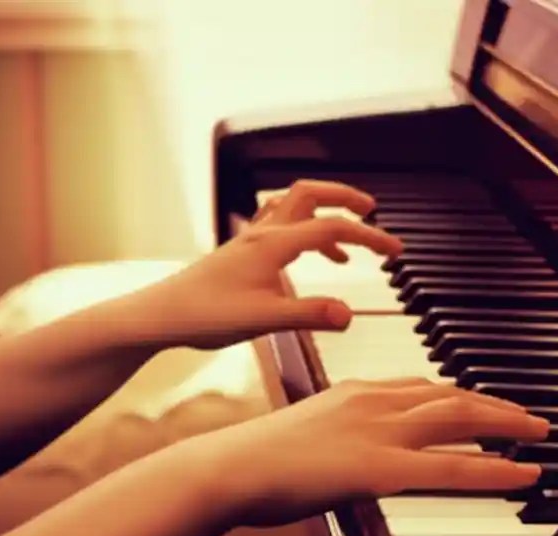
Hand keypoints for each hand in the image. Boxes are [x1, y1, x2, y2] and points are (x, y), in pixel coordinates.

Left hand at [128, 180, 399, 349]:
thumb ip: (310, 315)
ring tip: (351, 239)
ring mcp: (251, 240)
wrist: (162, 316)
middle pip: (310, 194)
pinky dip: (308, 234)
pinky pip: (283, 228)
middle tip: (373, 210)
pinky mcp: (243, 252)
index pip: (331, 228)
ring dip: (326, 213)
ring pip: (295, 207)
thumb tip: (349, 315)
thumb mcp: (264, 320)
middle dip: (345, 197)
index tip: (396, 251)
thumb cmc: (204, 315)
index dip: (369, 237)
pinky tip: (318, 259)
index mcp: (272, 244)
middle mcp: (263, 234)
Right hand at [182, 379, 549, 527]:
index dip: (459, 396)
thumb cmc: (251, 461)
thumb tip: (345, 457)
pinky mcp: (382, 469)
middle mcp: (375, 402)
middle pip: (452, 396)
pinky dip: (496, 469)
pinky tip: (525, 474)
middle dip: (496, 405)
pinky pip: (454, 469)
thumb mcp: (302, 437)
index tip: (481, 404)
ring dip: (508, 425)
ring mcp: (381, 433)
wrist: (226, 469)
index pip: (422, 387)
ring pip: (462, 420)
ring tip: (540, 434)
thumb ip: (334, 437)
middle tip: (529, 417)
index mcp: (355, 392)